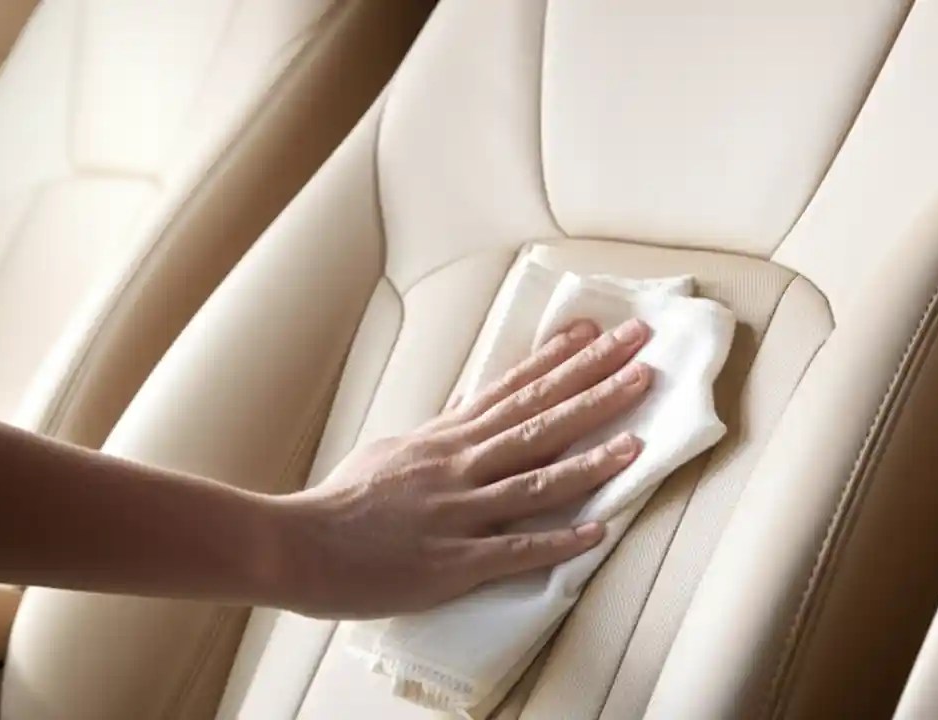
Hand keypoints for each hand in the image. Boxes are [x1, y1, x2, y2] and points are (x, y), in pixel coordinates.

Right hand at [268, 318, 652, 617]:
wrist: (294, 545)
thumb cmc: (343, 501)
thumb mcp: (395, 449)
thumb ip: (440, 430)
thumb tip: (469, 404)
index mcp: (445, 438)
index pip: (512, 388)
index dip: (559, 358)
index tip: (598, 330)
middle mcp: (458, 465)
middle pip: (538, 418)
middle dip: (595, 385)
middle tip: (643, 352)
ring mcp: (457, 512)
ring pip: (535, 479)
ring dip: (590, 459)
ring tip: (639, 438)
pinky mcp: (451, 562)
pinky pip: (513, 551)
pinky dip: (558, 542)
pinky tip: (599, 533)